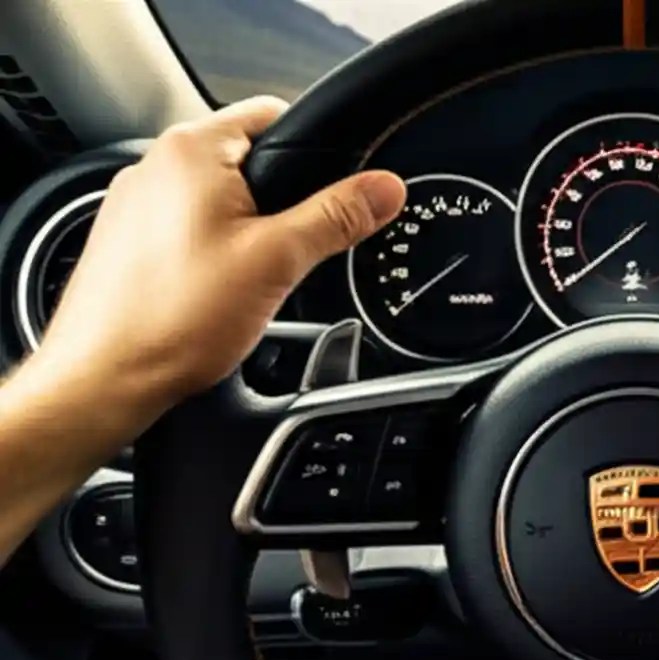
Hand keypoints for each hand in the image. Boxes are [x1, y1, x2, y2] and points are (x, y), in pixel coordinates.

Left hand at [31, 96, 405, 420]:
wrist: (105, 379)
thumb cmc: (172, 320)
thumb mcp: (278, 262)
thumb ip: (338, 218)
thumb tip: (385, 188)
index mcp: (192, 150)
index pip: (275, 115)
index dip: (314, 155)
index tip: (329, 198)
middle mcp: (155, 165)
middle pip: (249, 161)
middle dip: (279, 204)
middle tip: (282, 255)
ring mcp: (135, 202)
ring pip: (220, 199)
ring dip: (245, 232)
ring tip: (243, 281)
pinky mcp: (127, 239)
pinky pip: (189, 227)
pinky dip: (211, 253)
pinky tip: (213, 294)